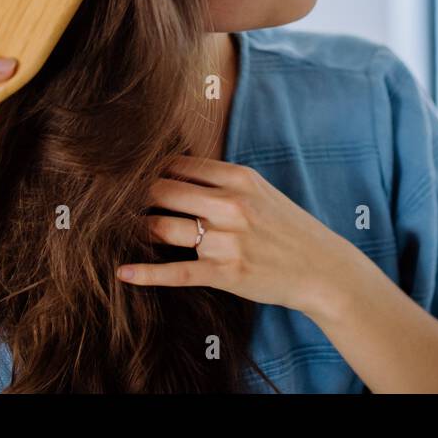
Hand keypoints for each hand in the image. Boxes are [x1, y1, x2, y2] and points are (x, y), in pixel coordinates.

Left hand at [116, 156, 357, 317]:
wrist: (322, 268)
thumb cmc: (287, 227)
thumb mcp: (260, 191)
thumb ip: (221, 180)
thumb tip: (173, 172)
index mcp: (239, 178)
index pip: (178, 165)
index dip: (150, 169)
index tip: (130, 176)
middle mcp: (230, 204)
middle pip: (162, 191)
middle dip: (136, 195)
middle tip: (116, 201)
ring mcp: (226, 239)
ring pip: (162, 227)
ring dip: (137, 228)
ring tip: (118, 229)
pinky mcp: (224, 272)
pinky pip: (174, 272)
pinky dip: (145, 273)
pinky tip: (123, 272)